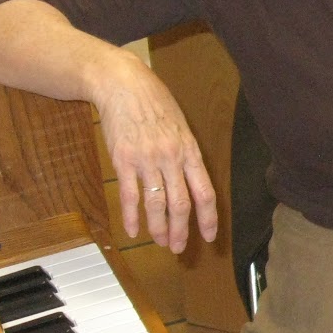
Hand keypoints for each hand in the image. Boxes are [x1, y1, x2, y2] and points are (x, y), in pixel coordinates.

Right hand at [91, 54, 217, 252]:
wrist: (123, 84)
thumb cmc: (154, 102)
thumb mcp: (180, 125)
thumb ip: (186, 153)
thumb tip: (191, 181)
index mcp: (189, 150)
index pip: (205, 192)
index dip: (208, 218)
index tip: (209, 236)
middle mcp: (171, 158)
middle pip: (181, 204)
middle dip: (181, 231)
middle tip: (178, 248)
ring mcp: (147, 160)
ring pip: (156, 204)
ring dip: (158, 228)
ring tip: (159, 242)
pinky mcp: (123, 160)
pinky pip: (130, 195)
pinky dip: (132, 216)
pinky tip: (133, 230)